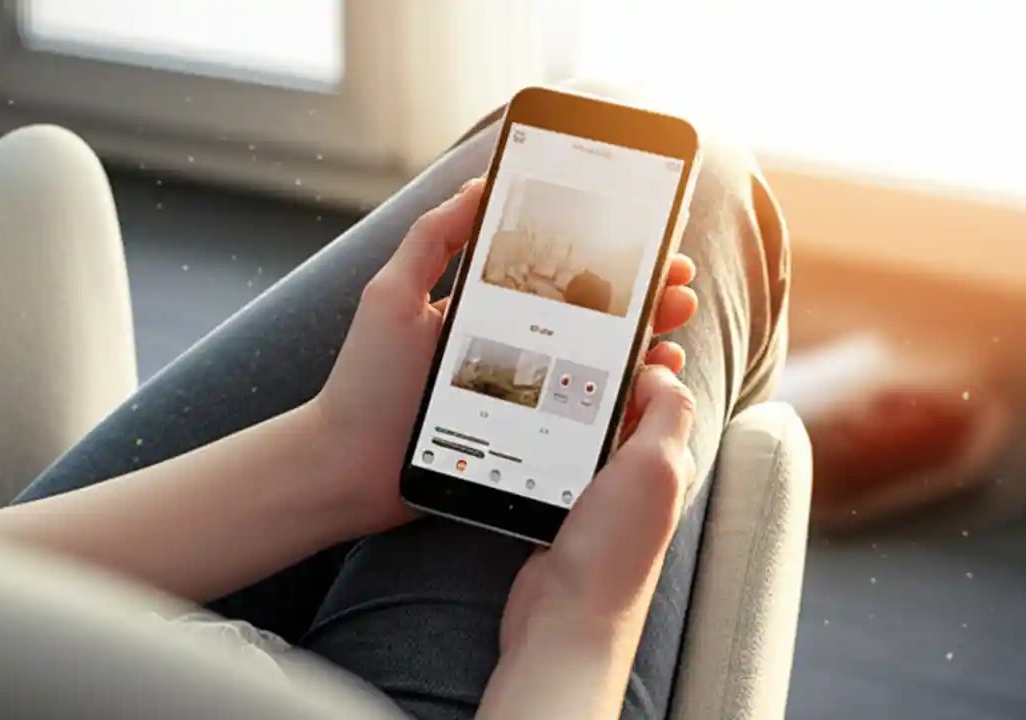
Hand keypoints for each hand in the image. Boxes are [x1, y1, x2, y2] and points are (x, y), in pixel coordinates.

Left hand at [313, 179, 699, 534]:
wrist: (346, 470)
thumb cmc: (366, 383)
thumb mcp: (392, 296)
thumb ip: (433, 239)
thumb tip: (482, 183)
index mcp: (487, 311)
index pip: (558, 277)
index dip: (606, 261)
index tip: (648, 245)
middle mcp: (511, 349)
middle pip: (591, 320)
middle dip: (642, 300)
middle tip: (679, 288)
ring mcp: (521, 396)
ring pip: (597, 368)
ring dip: (642, 346)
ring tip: (673, 333)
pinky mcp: (525, 441)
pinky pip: (582, 420)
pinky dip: (623, 404)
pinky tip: (649, 390)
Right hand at [479, 364, 696, 718]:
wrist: (564, 619)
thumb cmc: (613, 551)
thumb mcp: (656, 467)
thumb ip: (667, 413)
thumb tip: (661, 371)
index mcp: (666, 459)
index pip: (662, 392)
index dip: (647, 357)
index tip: (620, 327)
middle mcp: (637, 476)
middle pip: (620, 408)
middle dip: (603, 374)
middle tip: (572, 338)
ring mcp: (597, 495)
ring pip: (584, 432)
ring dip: (567, 406)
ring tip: (545, 370)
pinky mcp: (560, 510)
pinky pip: (554, 461)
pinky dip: (543, 440)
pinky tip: (525, 427)